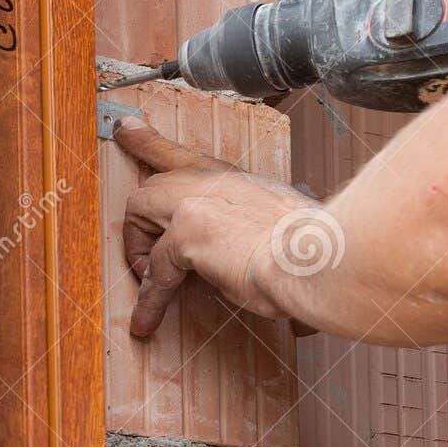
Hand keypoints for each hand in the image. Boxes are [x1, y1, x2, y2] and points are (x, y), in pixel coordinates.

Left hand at [114, 115, 321, 336]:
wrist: (320, 256)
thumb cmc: (315, 249)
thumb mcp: (282, 225)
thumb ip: (261, 228)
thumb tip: (267, 249)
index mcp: (236, 180)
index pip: (183, 154)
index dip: (148, 141)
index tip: (127, 127)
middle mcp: (213, 180)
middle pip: (151, 184)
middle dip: (137, 222)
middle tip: (141, 256)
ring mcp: (198, 201)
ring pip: (140, 210)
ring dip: (139, 250)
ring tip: (150, 283)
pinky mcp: (188, 231)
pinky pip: (154, 269)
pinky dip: (150, 297)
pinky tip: (149, 318)